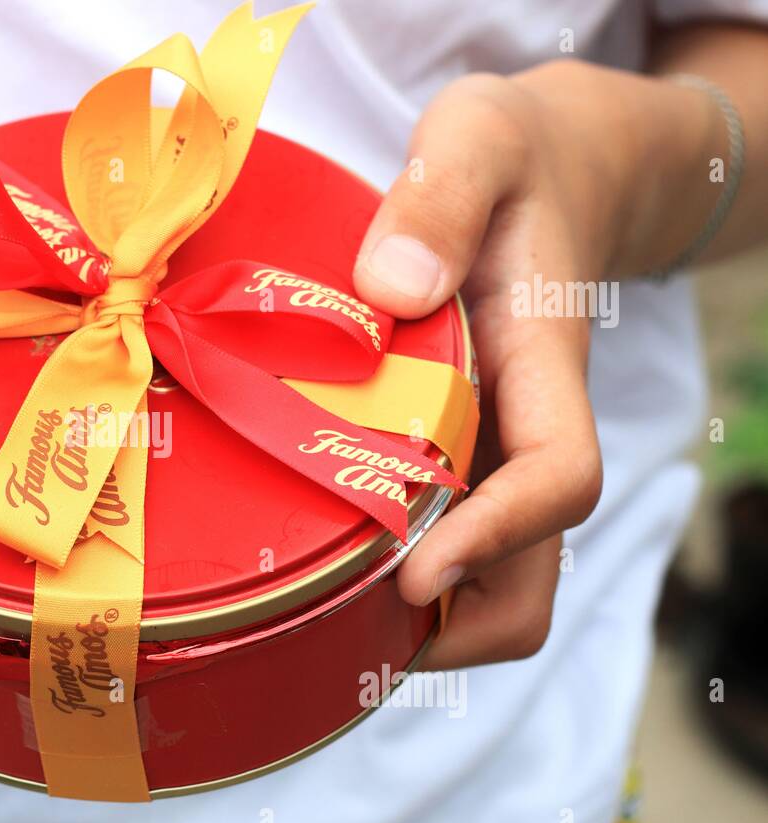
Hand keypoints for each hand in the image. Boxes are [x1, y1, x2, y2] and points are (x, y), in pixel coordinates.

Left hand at [353, 63, 629, 668]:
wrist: (550, 173)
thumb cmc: (513, 158)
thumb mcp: (478, 136)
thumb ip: (442, 194)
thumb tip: (395, 291)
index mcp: (542, 362)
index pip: (560, 475)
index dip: (500, 537)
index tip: (416, 573)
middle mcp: (527, 428)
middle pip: (532, 572)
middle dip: (458, 624)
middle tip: (340, 629)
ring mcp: (498, 452)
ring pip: (497, 581)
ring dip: (428, 623)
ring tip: (318, 617)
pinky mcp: (463, 455)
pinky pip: (452, 545)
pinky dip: (404, 581)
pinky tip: (321, 565)